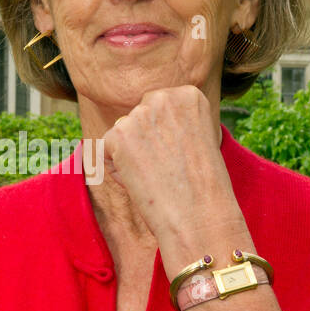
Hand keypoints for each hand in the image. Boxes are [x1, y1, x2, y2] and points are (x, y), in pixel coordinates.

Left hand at [102, 87, 247, 273]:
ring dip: (131, 156)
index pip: (159, 108)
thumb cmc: (204, 186)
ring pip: (121, 133)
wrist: (201, 216)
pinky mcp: (118, 135)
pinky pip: (105, 150)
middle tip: (166, 169)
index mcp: (188, 94)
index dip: (166, 137)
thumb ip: (174, 123)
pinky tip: (142, 182)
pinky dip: (118, 170)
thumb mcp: (198, 140)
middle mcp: (163, 97)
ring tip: (157, 177)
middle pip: (138, 117)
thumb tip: (146, 126)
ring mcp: (139, 114)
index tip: (182, 157)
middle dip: (144, 142)